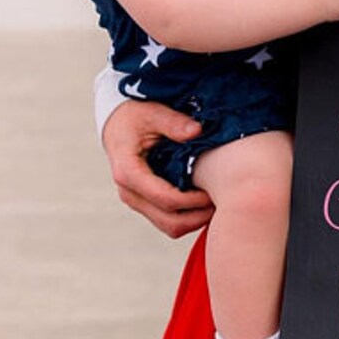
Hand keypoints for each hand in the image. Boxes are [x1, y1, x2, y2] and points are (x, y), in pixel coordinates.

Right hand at [101, 99, 213, 237]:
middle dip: (198, 216)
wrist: (117, 125)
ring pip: (169, 226)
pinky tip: (204, 203)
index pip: (164, 198)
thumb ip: (173, 122)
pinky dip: (188, 217)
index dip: (192, 200)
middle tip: (221, 202)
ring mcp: (136, 201)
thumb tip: (196, 131)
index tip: (212, 192)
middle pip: (169, 220)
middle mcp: (129, 192)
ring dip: (195, 220)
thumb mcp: (152, 112)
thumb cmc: (134, 117)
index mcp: (128, 172)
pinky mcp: (144, 203)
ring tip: (216, 204)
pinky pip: (168, 221)